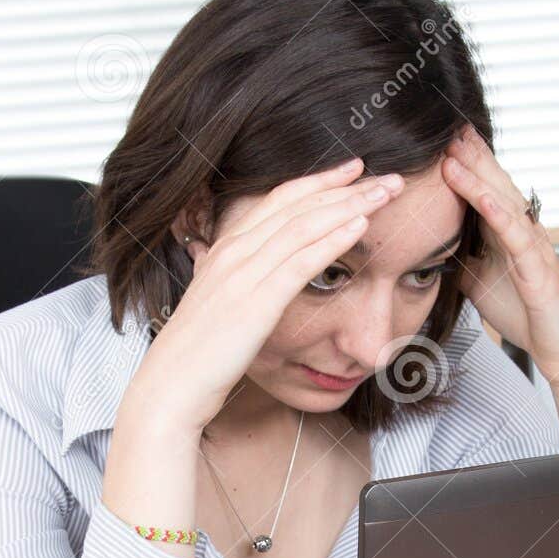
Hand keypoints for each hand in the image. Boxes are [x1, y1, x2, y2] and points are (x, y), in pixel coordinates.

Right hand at [128, 157, 403, 429]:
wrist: (171, 387)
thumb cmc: (196, 356)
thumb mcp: (212, 305)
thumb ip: (222, 280)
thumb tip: (223, 267)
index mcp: (225, 250)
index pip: (279, 201)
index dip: (319, 181)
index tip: (353, 170)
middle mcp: (234, 253)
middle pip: (298, 205)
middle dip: (346, 187)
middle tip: (387, 177)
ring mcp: (243, 275)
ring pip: (304, 226)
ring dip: (350, 205)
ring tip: (386, 193)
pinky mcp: (256, 303)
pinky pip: (301, 263)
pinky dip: (333, 240)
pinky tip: (361, 227)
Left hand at [441, 125, 558, 390]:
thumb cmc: (526, 312)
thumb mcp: (479, 280)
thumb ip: (460, 256)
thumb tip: (428, 244)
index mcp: (507, 233)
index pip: (485, 189)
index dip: (465, 163)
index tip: (440, 138)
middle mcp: (522, 231)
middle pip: (494, 183)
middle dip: (471, 154)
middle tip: (447, 124)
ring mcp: (531, 246)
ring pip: (503, 200)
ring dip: (478, 174)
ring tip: (454, 149)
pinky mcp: (537, 268)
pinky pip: (515, 234)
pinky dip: (496, 211)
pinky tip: (479, 194)